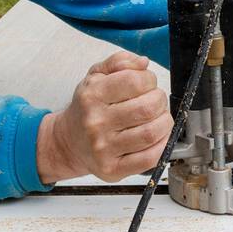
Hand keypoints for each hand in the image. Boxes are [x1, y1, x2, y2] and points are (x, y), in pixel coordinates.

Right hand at [36, 51, 172, 183]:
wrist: (68, 143)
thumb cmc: (87, 109)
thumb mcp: (95, 76)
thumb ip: (119, 62)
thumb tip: (143, 63)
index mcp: (92, 95)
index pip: (135, 81)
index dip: (149, 80)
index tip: (148, 83)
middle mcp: (96, 122)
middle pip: (147, 108)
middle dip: (160, 101)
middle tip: (155, 102)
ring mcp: (104, 148)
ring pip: (151, 133)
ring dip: (164, 123)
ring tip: (158, 118)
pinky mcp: (113, 169)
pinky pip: (150, 158)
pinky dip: (162, 145)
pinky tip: (157, 137)